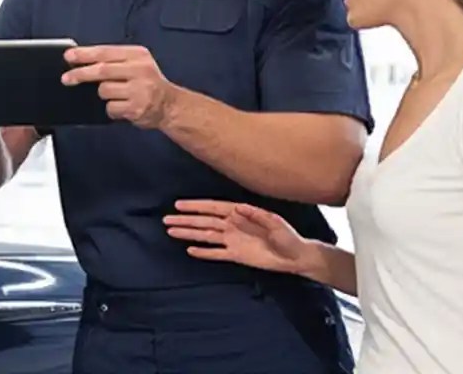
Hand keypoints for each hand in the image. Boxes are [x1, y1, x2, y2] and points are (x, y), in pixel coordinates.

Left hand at [61, 45, 179, 129]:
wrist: (169, 105)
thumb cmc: (148, 83)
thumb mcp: (137, 63)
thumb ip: (114, 60)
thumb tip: (82, 60)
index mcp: (137, 55)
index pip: (105, 52)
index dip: (84, 54)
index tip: (68, 56)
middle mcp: (140, 70)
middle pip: (102, 70)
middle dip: (80, 74)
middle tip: (67, 78)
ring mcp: (139, 90)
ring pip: (104, 90)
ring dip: (103, 94)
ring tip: (116, 95)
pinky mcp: (136, 108)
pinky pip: (110, 108)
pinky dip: (111, 109)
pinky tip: (122, 106)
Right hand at [163, 200, 314, 275]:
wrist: (295, 257)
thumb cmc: (288, 236)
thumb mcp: (275, 222)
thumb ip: (257, 214)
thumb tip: (237, 207)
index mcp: (240, 213)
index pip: (213, 209)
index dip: (196, 207)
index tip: (179, 205)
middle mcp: (232, 225)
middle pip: (204, 222)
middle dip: (185, 220)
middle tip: (166, 220)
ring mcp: (232, 240)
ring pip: (206, 236)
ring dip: (189, 233)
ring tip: (171, 231)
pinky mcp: (235, 255)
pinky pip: (216, 253)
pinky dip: (203, 251)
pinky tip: (190, 249)